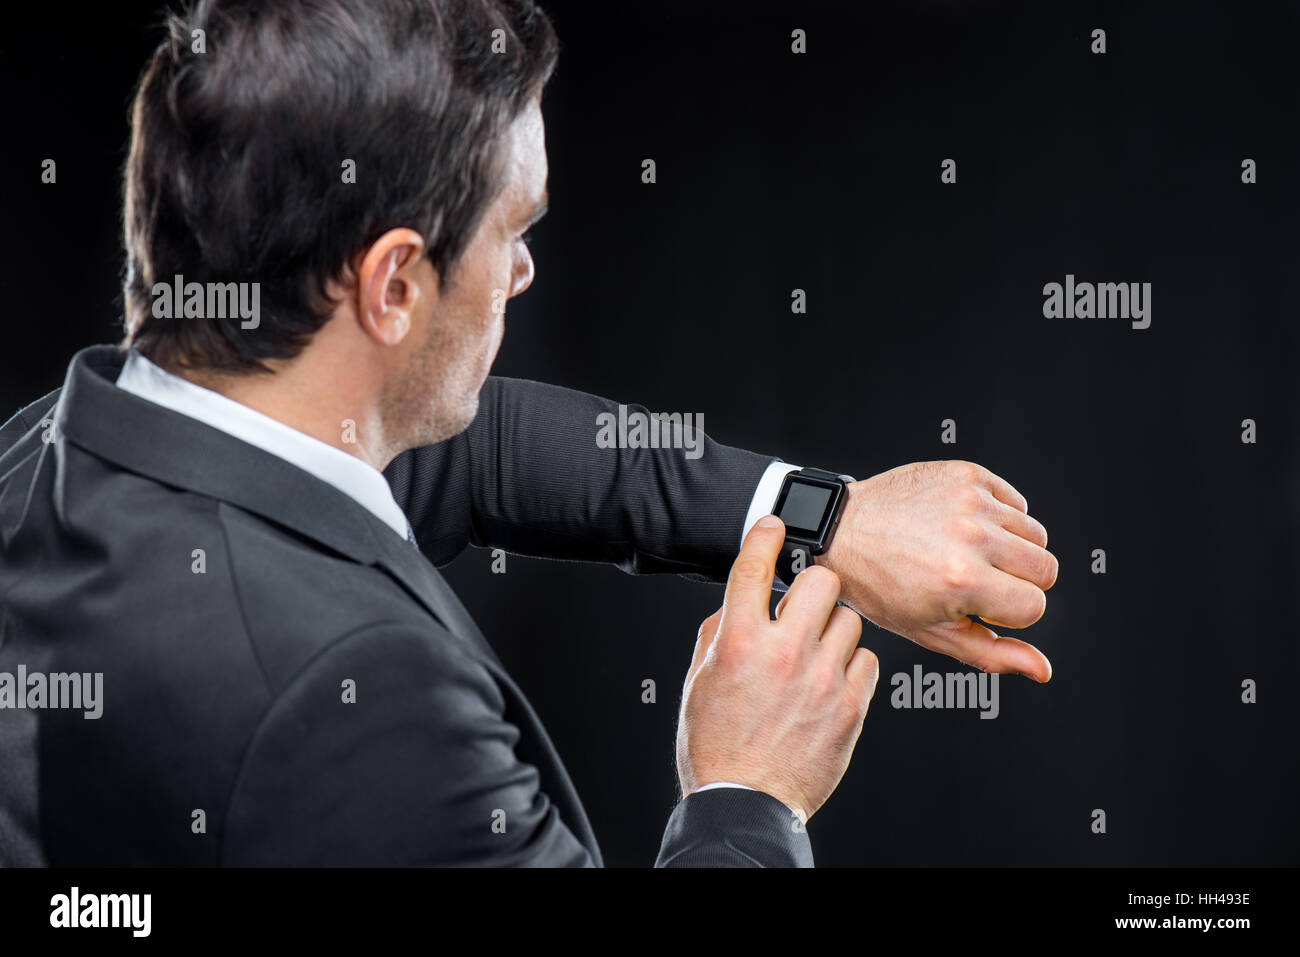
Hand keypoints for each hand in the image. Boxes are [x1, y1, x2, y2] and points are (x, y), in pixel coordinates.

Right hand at [676, 516, 879, 823]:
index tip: (773, 525)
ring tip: (816, 653)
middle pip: (823, 581)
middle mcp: (783, 653)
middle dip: (814, 587)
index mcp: (738, 642)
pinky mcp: (851, 707)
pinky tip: (831, 682)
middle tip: (805, 604)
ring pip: (850, 620)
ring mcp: (821, 679)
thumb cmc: (716, 744)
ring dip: (834, 629)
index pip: (754, 568)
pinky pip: (867, 661)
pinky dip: (851, 666)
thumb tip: (742, 605)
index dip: (765, 536)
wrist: (745, 801)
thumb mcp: (700, 680)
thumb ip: (721, 633)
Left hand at [816, 460, 1057, 681]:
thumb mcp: (931, 631)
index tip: (977, 606)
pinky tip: (963, 527)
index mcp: (962, 580)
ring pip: (1036, 534)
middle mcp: (970, 535)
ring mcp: (969, 499)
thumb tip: (1043, 670)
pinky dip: (999, 518)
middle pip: (1046, 568)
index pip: (1035, 606)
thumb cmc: (880, 587)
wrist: (840, 531)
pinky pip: (1015, 503)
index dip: (1008, 613)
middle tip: (976, 581)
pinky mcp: (966, 473)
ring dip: (1011, 549)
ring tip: (968, 554)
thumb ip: (992, 654)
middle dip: (1018, 583)